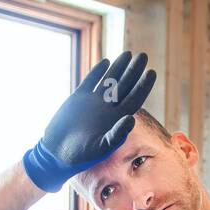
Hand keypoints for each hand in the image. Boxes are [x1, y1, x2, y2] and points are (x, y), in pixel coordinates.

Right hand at [22, 50, 155, 192]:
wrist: (57, 154)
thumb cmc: (81, 156)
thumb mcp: (100, 148)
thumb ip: (116, 135)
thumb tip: (131, 118)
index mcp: (116, 119)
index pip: (135, 99)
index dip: (143, 86)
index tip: (151, 72)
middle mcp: (107, 109)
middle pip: (125, 85)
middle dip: (134, 71)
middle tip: (143, 56)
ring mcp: (93, 102)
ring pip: (109, 80)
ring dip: (119, 67)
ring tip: (128, 54)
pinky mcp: (78, 98)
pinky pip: (90, 82)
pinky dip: (97, 72)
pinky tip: (105, 62)